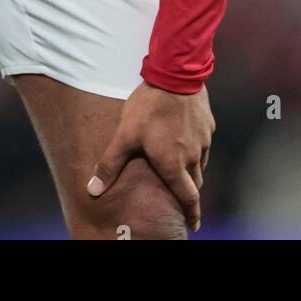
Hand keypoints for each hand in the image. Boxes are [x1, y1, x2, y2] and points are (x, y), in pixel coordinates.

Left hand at [86, 81, 214, 231]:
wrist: (176, 74)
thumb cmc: (149, 107)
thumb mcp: (124, 135)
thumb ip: (109, 165)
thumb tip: (93, 191)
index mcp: (173, 165)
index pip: (188, 198)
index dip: (192, 214)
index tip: (193, 226)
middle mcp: (193, 156)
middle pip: (194, 183)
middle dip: (189, 194)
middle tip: (183, 199)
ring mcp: (203, 139)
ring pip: (200, 163)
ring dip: (192, 171)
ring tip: (182, 170)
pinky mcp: (208, 124)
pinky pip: (204, 143)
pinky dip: (196, 149)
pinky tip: (186, 139)